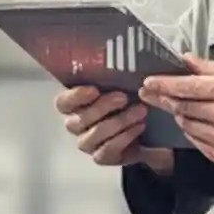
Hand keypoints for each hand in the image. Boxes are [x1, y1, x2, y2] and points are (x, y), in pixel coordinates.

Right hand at [53, 86, 171, 173]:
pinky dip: (125, 137)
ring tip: (140, 112)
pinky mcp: (101, 156)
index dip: (75, 97)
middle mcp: (77, 125)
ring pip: (94, 135)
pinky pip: (107, 150)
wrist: (149, 130)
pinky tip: (139, 127)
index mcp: (76, 105)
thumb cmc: (129, 102)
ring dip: (118, 122)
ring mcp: (88, 143)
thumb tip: (119, 56)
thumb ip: (115, 76)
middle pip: (78, 120)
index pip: (63, 103)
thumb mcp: (123, 85)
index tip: (94, 90)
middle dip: (102, 107)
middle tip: (124, 97)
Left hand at [139, 55, 213, 174]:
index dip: (165, 84)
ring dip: (178, 114)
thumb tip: (186, 59)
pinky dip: (190, 130)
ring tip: (175, 105)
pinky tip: (194, 122)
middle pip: (184, 106)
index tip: (148, 81)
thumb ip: (212, 68)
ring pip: (186, 125)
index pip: (189, 86)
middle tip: (149, 92)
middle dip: (164, 98)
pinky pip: (195, 142)